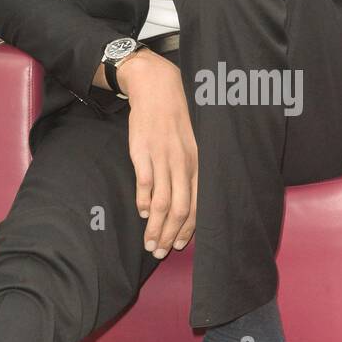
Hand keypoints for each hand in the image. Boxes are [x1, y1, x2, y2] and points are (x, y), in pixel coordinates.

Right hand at [121, 50, 197, 257]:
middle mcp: (184, 164)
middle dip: (170, 235)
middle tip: (159, 252)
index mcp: (198, 164)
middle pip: (181, 210)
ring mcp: (163, 159)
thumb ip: (188, 175)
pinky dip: (144, 202)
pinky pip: (146, 184)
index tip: (177, 245)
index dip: (188, 230)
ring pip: (163, 203)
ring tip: (148, 243)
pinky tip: (143, 213)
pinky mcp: (143, 152)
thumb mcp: (191, 146)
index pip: (197, 206)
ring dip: (155, 227)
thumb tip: (181, 205)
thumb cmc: (176, 121)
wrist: (158, 89)